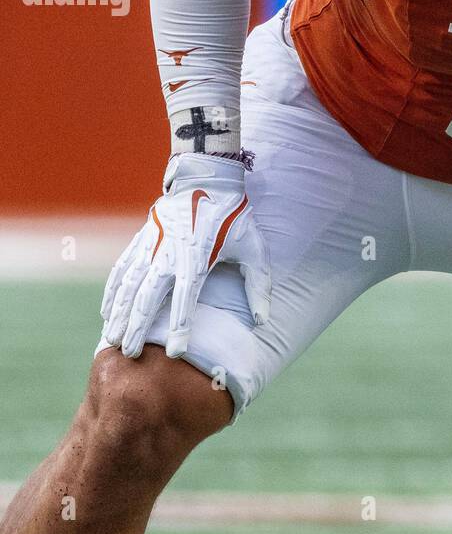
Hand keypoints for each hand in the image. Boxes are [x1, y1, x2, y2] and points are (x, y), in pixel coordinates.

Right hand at [101, 154, 270, 360]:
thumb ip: (259, 284)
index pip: (186, 297)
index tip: (175, 352)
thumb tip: (261, 320)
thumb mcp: (254, 247)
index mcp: (197, 255)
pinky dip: (113, 291)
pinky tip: (107, 312)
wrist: (205, 179)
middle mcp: (169, 252)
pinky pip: (121, 269)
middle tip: (130, 354)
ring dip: (119, 313)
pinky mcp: (141, 240)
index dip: (180, 325)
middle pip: (148, 295)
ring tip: (112, 339)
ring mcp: (151, 245)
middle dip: (138, 326)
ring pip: (129, 284)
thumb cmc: (234, 218)